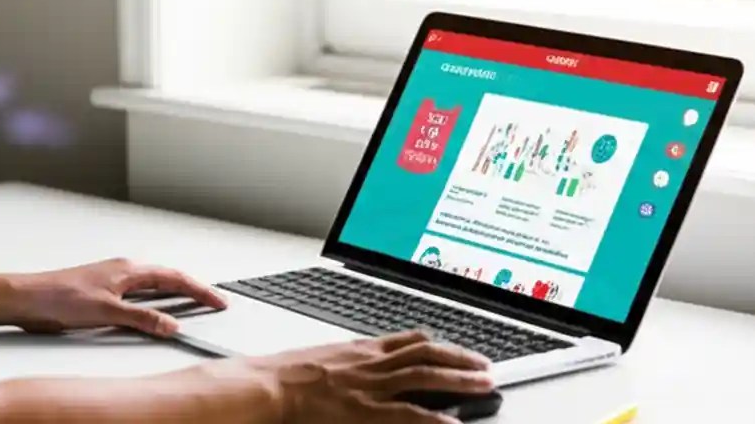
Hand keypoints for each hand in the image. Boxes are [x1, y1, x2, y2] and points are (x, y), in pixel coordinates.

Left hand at [7, 257, 227, 336]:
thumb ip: (142, 318)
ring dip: (175, 293)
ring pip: (153, 284)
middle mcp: (123, 270)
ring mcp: (113, 280)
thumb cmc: (58, 297)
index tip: (218, 301)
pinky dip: (156, 300)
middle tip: (214, 302)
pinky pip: (139, 292)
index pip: (175, 278)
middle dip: (193, 289)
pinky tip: (154, 309)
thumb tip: (171, 324)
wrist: (27, 298)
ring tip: (193, 302)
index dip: (199, 290)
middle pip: (168, 278)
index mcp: (129, 270)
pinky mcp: (102, 291)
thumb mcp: (107, 311)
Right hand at [244, 330, 493, 422]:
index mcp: (361, 349)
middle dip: (460, 358)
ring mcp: (372, 386)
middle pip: (426, 352)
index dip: (437, 343)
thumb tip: (353, 367)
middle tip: (486, 366)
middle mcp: (372, 362)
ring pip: (426, 374)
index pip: (408, 339)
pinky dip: (435, 418)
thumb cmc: (283, 375)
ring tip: (485, 383)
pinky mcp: (366, 410)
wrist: (268, 385)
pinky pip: (410, 413)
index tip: (453, 346)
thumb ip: (345, 362)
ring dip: (460, 378)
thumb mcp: (320, 359)